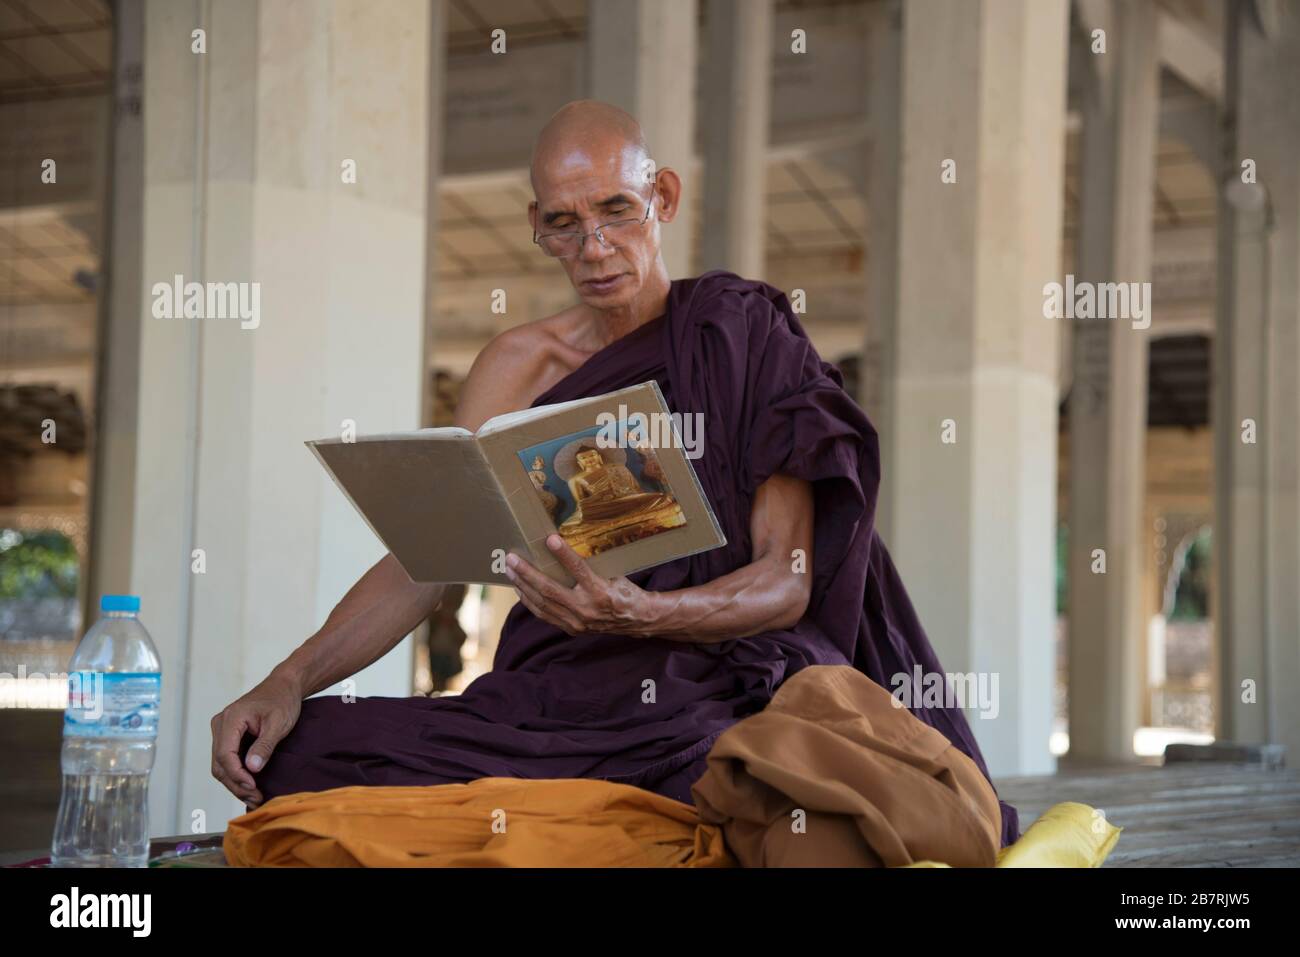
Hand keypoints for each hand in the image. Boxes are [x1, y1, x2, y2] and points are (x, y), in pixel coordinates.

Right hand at [210, 672, 302, 808]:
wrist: (283, 686)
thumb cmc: (282, 700)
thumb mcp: (278, 723)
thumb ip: (264, 745)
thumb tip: (252, 769)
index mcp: (230, 718)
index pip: (225, 755)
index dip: (237, 775)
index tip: (253, 787)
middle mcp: (220, 725)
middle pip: (220, 764)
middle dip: (236, 784)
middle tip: (256, 799)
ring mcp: (221, 730)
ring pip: (221, 765)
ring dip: (235, 783)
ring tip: (254, 797)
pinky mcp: (228, 736)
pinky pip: (226, 760)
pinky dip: (236, 774)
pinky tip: (250, 786)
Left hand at [505, 533, 657, 636]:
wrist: (636, 620)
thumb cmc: (625, 591)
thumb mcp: (614, 574)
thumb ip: (592, 566)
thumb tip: (567, 548)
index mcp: (601, 591)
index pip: (578, 570)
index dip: (563, 554)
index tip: (550, 539)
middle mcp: (586, 609)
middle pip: (550, 590)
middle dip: (527, 573)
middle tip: (511, 558)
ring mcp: (577, 622)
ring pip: (542, 604)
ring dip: (523, 587)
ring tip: (510, 571)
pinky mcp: (572, 629)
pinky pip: (545, 615)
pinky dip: (530, 601)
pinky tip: (521, 590)